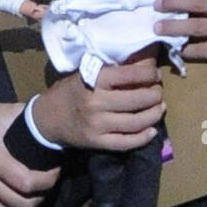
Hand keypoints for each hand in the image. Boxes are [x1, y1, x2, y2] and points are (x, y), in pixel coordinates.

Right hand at [0, 94, 59, 206]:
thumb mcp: (12, 114)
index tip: (56, 169)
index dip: (48, 180)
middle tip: (50, 183)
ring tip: (39, 193)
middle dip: (43, 196)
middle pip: (22, 204)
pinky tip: (24, 205)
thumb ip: (35, 122)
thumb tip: (62, 126)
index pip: (28, 183)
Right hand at [32, 58, 164, 149]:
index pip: (131, 75)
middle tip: (158, 92)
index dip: (150, 75)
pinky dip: (143, 138)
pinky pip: (126, 142)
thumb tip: (146, 64)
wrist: (47, 118)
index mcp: (95, 79)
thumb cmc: (72, 90)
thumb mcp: (88, 73)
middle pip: (138, 99)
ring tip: (160, 108)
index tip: (156, 75)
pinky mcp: (96, 142)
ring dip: (154, 115)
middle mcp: (96, 102)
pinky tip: (152, 131)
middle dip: (155, 95)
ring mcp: (97, 125)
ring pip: (135, 122)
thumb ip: (113, 70)